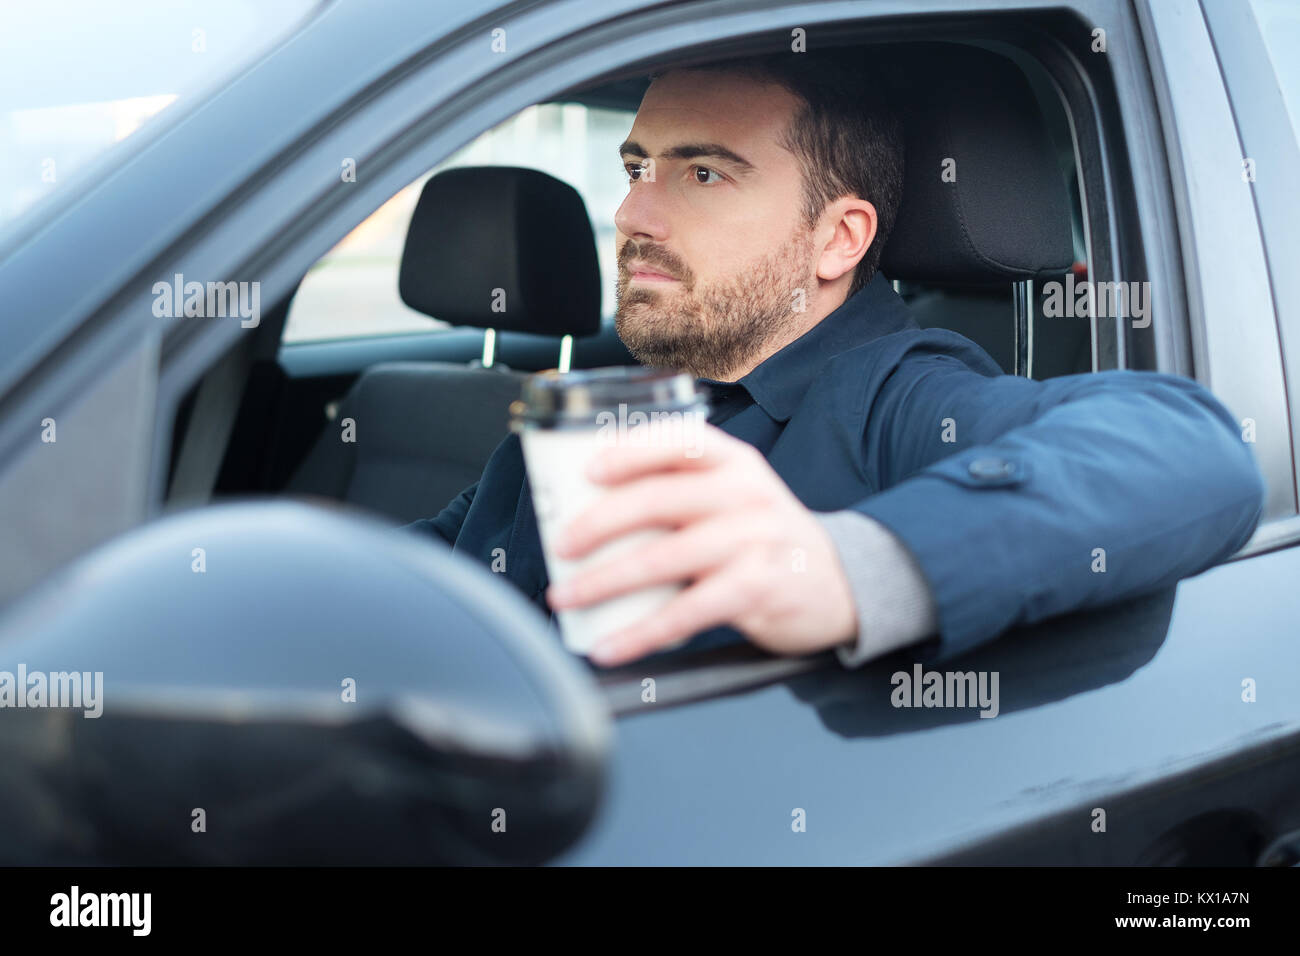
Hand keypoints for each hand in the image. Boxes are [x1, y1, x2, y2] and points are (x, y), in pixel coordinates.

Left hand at [544, 423, 858, 665]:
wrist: (841, 583)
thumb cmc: (764, 539)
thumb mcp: (735, 498)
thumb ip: (681, 494)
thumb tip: (590, 514)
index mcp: (733, 462)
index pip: (678, 442)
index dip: (629, 452)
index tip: (587, 471)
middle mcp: (744, 494)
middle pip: (658, 500)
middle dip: (597, 524)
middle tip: (561, 547)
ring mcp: (753, 541)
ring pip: (663, 558)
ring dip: (604, 581)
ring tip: (566, 596)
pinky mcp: (756, 590)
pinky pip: (686, 612)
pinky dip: (641, 633)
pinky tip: (610, 645)